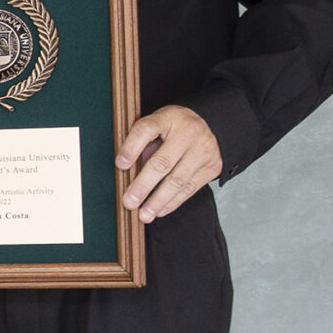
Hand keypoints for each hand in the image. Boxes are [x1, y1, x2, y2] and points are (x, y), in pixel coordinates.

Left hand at [117, 104, 220, 221]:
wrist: (211, 124)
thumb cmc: (172, 128)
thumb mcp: (156, 125)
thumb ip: (142, 144)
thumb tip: (126, 173)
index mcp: (168, 117)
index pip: (146, 130)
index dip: (131, 148)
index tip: (120, 165)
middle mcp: (189, 132)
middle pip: (163, 162)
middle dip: (143, 185)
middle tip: (129, 202)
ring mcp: (204, 150)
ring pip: (178, 180)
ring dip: (158, 200)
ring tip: (144, 215)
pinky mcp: (212, 166)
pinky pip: (190, 188)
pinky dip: (173, 202)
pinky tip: (160, 210)